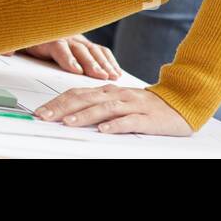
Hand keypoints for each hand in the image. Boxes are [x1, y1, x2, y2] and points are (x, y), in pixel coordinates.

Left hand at [6, 35, 121, 79]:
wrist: (36, 15)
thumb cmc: (29, 34)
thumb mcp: (18, 38)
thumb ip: (13, 44)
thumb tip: (7, 49)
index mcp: (49, 37)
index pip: (59, 46)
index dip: (67, 58)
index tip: (75, 70)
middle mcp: (66, 37)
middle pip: (79, 50)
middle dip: (90, 63)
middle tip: (100, 76)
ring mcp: (78, 40)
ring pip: (93, 50)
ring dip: (103, 63)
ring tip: (111, 76)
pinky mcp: (85, 44)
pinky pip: (100, 50)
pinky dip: (109, 60)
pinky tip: (116, 72)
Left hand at [34, 85, 192, 135]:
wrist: (180, 102)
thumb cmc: (144, 105)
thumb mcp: (117, 101)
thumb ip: (95, 104)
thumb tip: (67, 112)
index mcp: (106, 91)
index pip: (76, 93)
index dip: (57, 102)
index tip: (40, 112)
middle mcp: (116, 94)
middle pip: (85, 99)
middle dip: (63, 108)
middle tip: (45, 117)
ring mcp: (132, 105)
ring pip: (104, 108)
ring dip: (85, 116)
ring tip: (69, 123)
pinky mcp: (148, 117)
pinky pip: (130, 121)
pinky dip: (116, 125)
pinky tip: (104, 130)